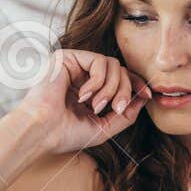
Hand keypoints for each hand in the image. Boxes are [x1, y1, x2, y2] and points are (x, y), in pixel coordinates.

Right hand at [12, 49, 150, 154]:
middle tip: (116, 109)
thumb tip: (144, 98)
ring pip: (113, 65)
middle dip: (124, 91)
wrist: (42, 132)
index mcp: (90, 90)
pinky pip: (99, 61)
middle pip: (121, 71)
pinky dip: (98, 82)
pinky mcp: (68, 56)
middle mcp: (83, 75)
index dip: (136, 85)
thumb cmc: (66, 133)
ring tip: (96, 106)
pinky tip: (84, 96)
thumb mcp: (104, 128)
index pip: (120, 79)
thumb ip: (125, 115)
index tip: (147, 95)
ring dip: (111, 89)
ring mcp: (75, 65)